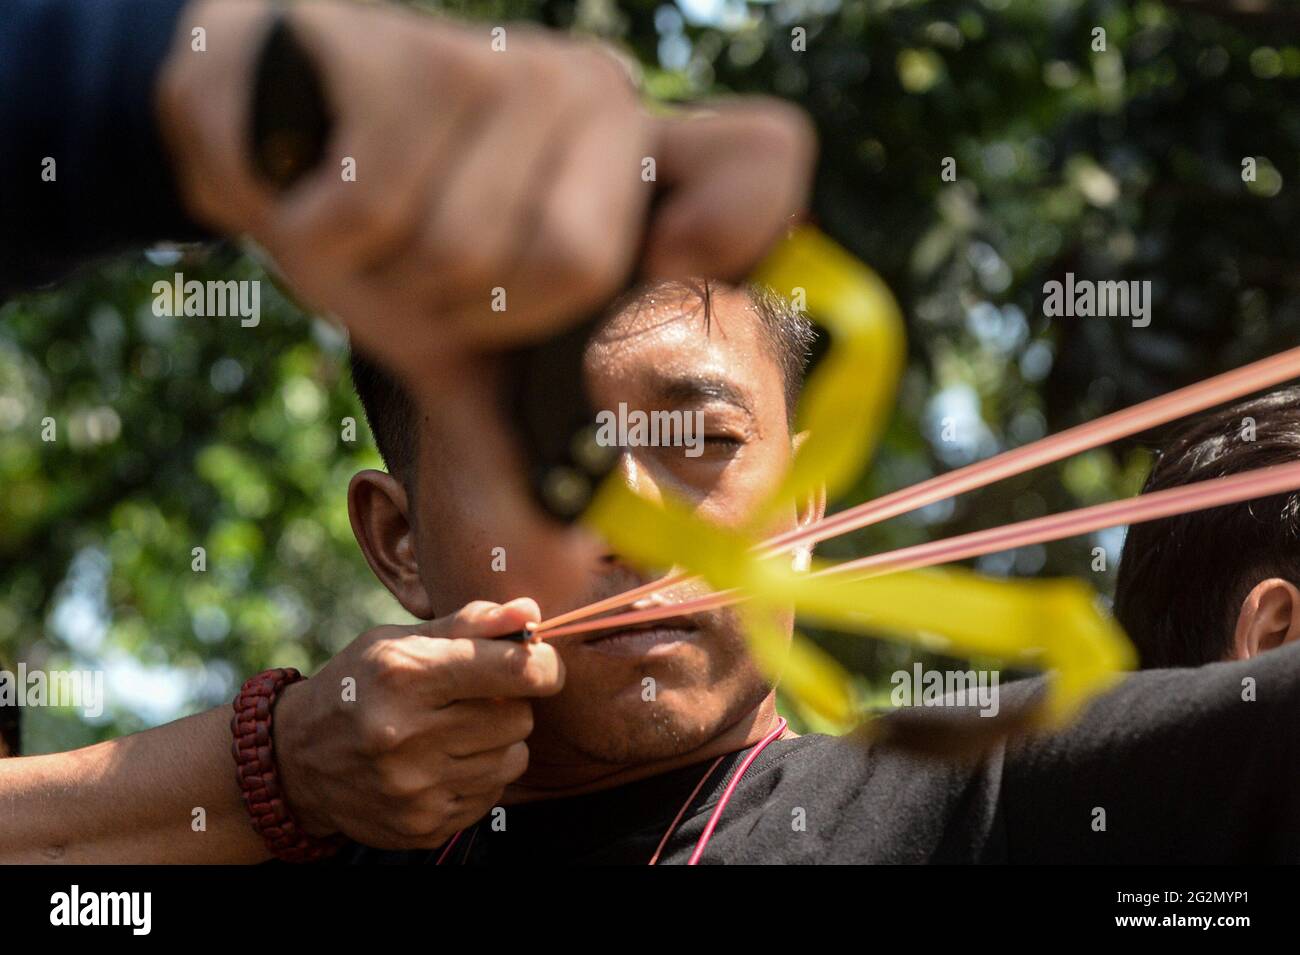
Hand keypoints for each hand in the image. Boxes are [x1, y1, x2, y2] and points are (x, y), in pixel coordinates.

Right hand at [157, 0, 814, 384]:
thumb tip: (561, 565)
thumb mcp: (465, 353)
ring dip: (382, 275)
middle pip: (568, 264)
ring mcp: (511, 67)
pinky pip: (371, 212)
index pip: (763, 159)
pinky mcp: (411, 54)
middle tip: (425, 263)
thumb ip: (518, 443)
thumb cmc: (389, 244)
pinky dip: (318, 235)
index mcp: (635, 170)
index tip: (678, 257)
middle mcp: (596, 100)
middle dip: (463, 306)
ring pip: (459, 248)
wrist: (265, 138)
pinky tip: (311, 187)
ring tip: (368, 223)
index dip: (739, 221)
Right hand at [273, 598, 562, 849]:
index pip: (516, 670)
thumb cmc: (359, 686)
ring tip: (455, 731)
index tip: (538, 662)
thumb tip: (531, 613)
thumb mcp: (400, 641)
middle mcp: (408, 736)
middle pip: (520, 718)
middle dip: (509, 703)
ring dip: (497, 742)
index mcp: (405, 676)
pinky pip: (492, 794)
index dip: (543, 664)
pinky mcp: (423, 826)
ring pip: (513, 758)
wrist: (296, 761)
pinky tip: (443, 762)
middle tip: (473, 698)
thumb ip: (471, 624)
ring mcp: (415, 788)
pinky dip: (479, 775)